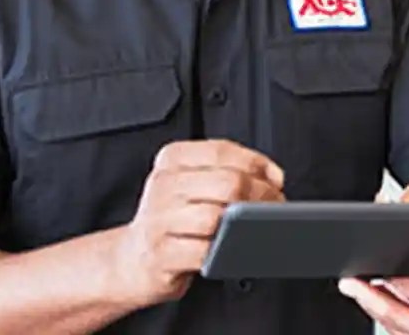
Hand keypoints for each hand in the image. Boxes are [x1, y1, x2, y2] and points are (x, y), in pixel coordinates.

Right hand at [117, 140, 284, 306]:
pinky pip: (204, 251)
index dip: (257, 164)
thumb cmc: (172, 218)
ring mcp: (159, 220)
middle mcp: (163, 185)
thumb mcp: (191, 182)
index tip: (275, 179)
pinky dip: (225, 251)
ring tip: (257, 228)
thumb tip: (273, 176)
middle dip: (261, 196)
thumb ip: (228, 170)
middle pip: (227, 184)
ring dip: (247, 226)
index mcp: (172, 159)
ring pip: (215, 217)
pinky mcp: (161, 255)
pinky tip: (233, 249)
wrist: (133, 258)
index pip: (221, 151)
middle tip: (274, 207)